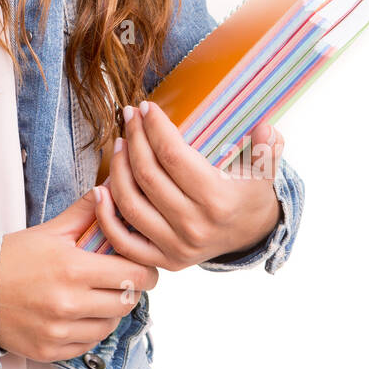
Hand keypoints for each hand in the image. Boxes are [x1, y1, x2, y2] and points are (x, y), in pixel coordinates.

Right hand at [0, 192, 158, 362]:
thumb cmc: (13, 257)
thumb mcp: (49, 230)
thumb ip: (84, 212)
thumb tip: (109, 190)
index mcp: (73, 268)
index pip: (134, 274)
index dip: (146, 270)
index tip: (143, 267)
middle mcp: (69, 303)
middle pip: (127, 302)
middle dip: (130, 290)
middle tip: (120, 281)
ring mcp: (60, 330)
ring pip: (110, 326)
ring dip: (110, 312)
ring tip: (97, 297)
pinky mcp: (50, 350)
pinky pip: (88, 344)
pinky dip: (90, 331)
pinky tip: (79, 315)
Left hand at [91, 101, 283, 270]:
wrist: (250, 236)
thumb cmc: (250, 195)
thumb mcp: (265, 171)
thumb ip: (267, 149)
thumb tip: (266, 128)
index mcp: (218, 200)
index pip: (173, 156)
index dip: (155, 128)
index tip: (146, 107)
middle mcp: (194, 226)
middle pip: (148, 175)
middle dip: (134, 138)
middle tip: (129, 116)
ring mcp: (177, 247)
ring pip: (131, 204)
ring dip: (117, 169)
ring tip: (119, 143)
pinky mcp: (164, 260)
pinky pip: (124, 242)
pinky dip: (107, 217)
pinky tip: (100, 189)